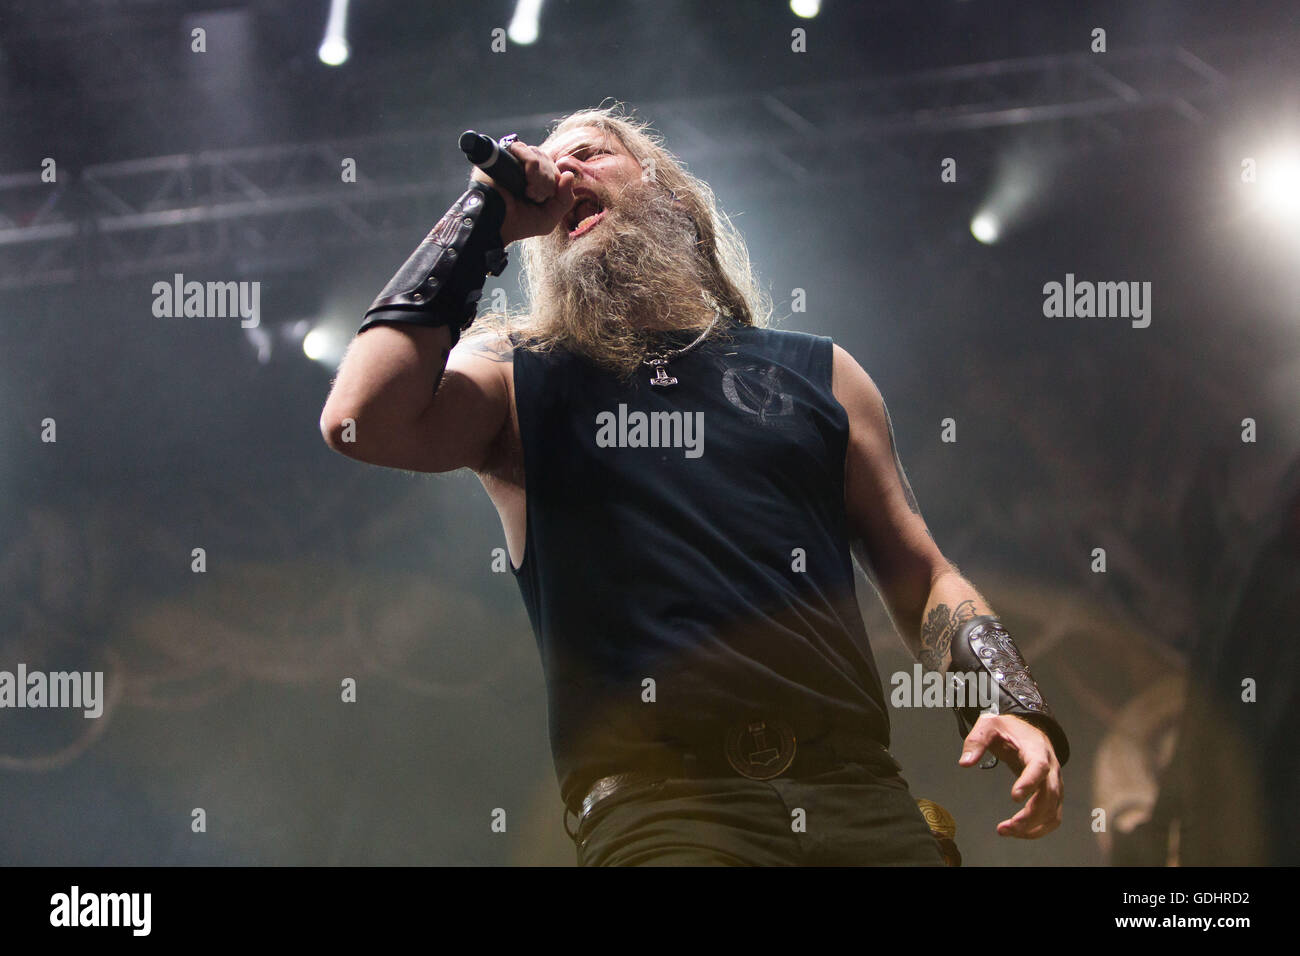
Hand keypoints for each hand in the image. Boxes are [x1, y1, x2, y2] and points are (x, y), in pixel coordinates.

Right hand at [471, 140, 575, 244]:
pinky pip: (524, 149)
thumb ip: (566, 199)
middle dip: (546, 184)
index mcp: (537, 178)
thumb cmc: (520, 223)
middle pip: (548, 161)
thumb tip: (568, 174)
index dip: (554, 183)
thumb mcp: (550, 216)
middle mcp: (525, 167)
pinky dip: (531, 166)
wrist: (497, 224)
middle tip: (533, 198)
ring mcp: (513, 160)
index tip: (543, 199)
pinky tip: (525, 183)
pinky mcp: (502, 155)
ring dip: (539, 178)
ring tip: (527, 193)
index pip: (555, 169)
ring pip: (538, 155)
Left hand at [959, 713, 1062, 838]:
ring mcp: (1055, 783)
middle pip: (1049, 795)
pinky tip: (1019, 832)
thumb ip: (976, 741)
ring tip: (1006, 831)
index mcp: (1037, 750)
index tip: (1014, 797)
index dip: (1029, 783)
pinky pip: (1052, 816)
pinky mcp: (1053, 794)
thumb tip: (964, 763)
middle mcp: (1052, 768)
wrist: (1029, 729)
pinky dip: (1039, 829)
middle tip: (1006, 827)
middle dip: (1030, 816)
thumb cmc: (1009, 729)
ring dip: (1033, 827)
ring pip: (1053, 811)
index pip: (1039, 767)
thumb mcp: (989, 725)